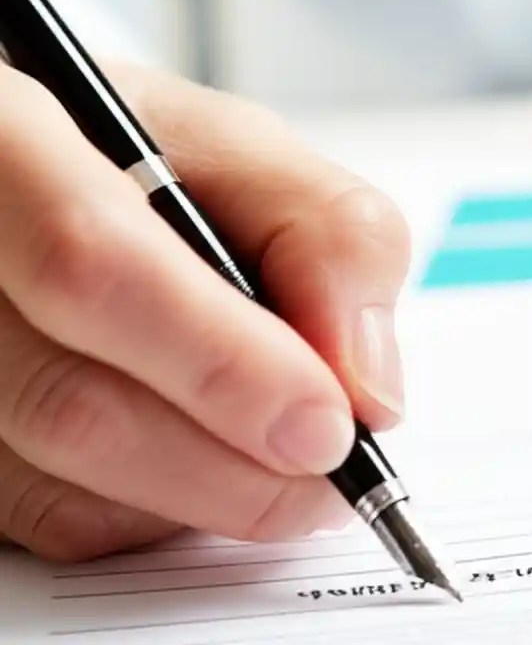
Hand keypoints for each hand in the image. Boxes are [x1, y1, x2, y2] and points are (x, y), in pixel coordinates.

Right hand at [0, 62, 410, 559]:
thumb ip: (330, 240)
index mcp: (10, 141)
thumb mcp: (254, 156)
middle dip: (234, 462)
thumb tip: (366, 391)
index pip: (93, 262)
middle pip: (73, 403)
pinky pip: (53, 518)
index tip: (328, 424)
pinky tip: (193, 454)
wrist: (49, 185)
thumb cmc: (150, 166)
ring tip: (279, 458)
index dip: (225, 361)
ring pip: (63, 483)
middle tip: (328, 473)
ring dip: (206, 494)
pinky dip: (153, 509)